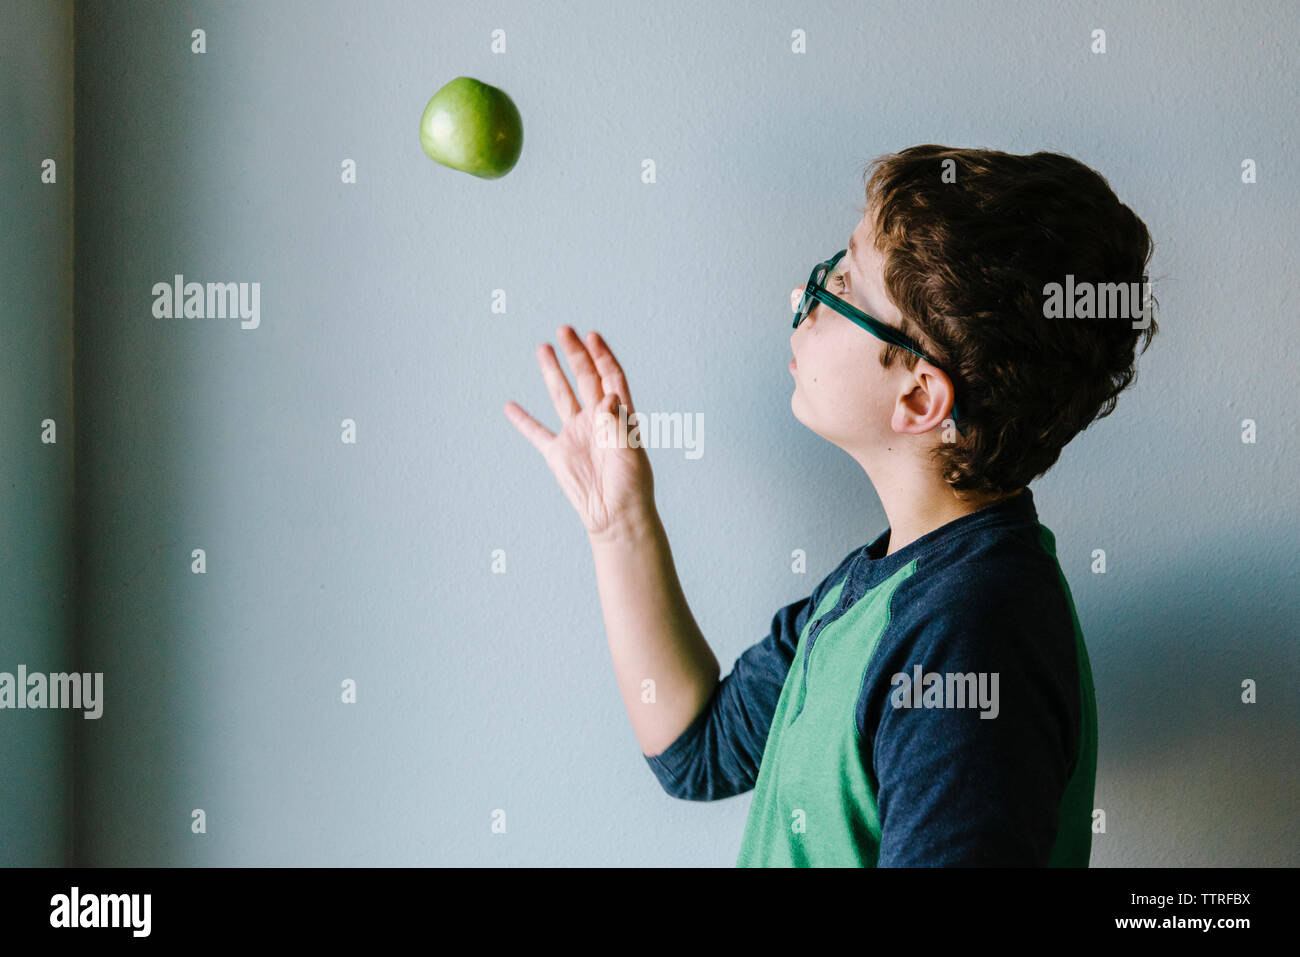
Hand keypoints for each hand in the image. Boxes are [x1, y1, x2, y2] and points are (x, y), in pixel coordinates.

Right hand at [504, 326, 655, 539]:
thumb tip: (609, 395)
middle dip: (575, 354)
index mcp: (619, 416)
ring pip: (561, 395)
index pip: (610, 377)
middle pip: (585, 378)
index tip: (592, 336)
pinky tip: (510, 406)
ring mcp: (576, 435)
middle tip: (564, 329)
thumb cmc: (632, 487)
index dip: (602, 356)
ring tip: (543, 347)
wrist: (616, 517)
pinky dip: (523, 420)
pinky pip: (537, 433)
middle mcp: (597, 420)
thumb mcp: (630, 453)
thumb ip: (618, 423)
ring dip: (552, 373)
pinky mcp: (558, 454)